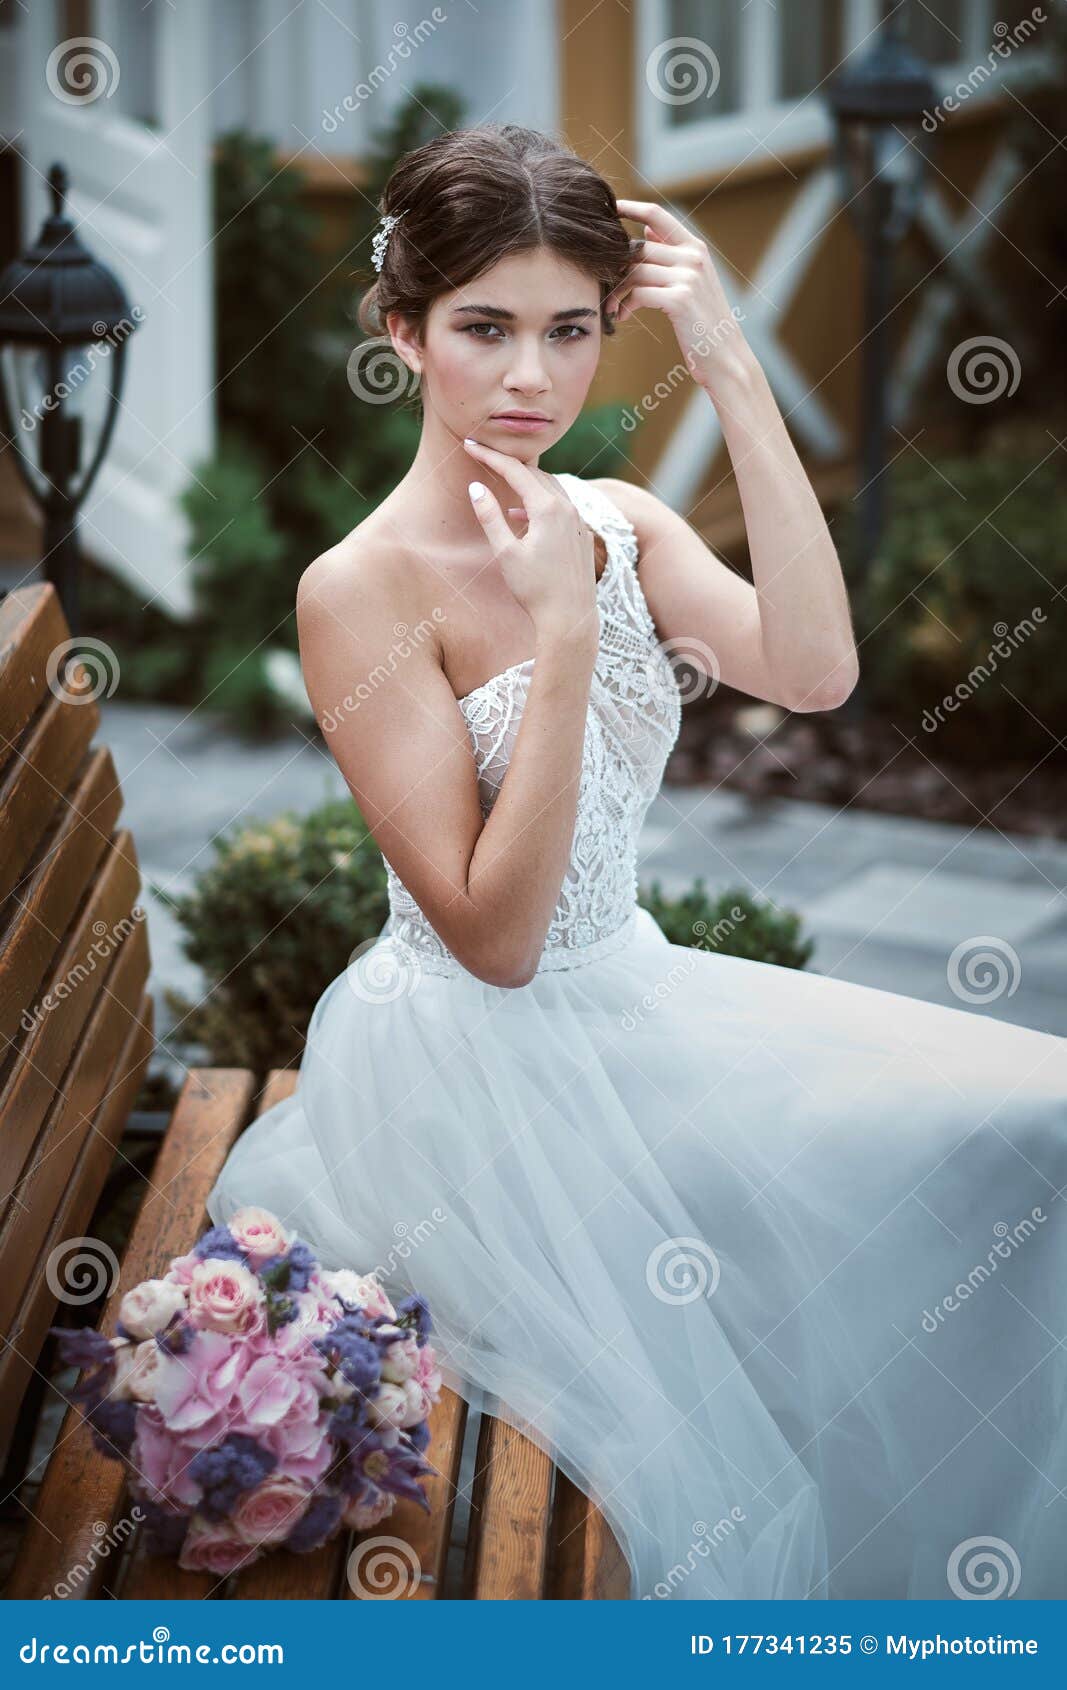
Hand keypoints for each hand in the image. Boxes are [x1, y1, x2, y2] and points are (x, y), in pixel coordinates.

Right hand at [461, 438, 597, 642]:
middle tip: (483, 456)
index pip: (515, 470)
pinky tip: (522, 516)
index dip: (490, 456)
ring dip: (525, 481)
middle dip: (507, 464)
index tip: (470, 445)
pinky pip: (559, 505)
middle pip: (534, 473)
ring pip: (550, 487)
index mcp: (548, 509)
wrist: (571, 618)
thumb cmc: (536, 590)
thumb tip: (476, 487)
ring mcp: (578, 521)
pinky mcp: (582, 534)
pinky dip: (539, 500)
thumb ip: (490, 517)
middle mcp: (568, 508)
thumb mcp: (506, 553)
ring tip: (501, 482)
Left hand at [608, 197, 748, 387]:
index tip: (607, 209)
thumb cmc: (703, 323)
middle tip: (605, 289)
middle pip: (637, 250)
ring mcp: (688, 276)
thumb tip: (645, 230)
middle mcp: (693, 257)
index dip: (629, 208)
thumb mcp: (692, 282)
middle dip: (615, 269)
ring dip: (616, 292)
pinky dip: (624, 306)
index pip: (656, 214)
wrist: (725, 357)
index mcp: (695, 247)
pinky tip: (621, 317)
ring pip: (634, 272)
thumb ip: (671, 254)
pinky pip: (638, 293)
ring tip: (611, 308)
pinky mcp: (680, 299)